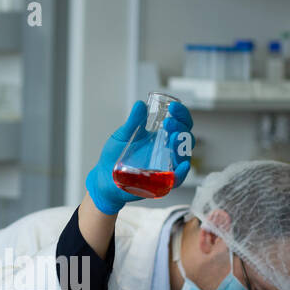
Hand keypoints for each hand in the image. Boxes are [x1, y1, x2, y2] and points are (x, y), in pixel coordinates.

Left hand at [84, 99, 193, 213]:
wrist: (103, 179)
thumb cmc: (114, 157)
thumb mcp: (122, 136)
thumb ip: (133, 122)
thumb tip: (140, 105)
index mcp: (161, 137)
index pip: (179, 123)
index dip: (181, 114)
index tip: (173, 107)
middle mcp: (167, 151)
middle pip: (185, 138)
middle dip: (181, 128)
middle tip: (168, 123)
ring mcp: (165, 167)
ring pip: (183, 157)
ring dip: (182, 146)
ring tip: (174, 137)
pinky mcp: (161, 184)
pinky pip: (177, 180)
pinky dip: (181, 173)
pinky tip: (182, 165)